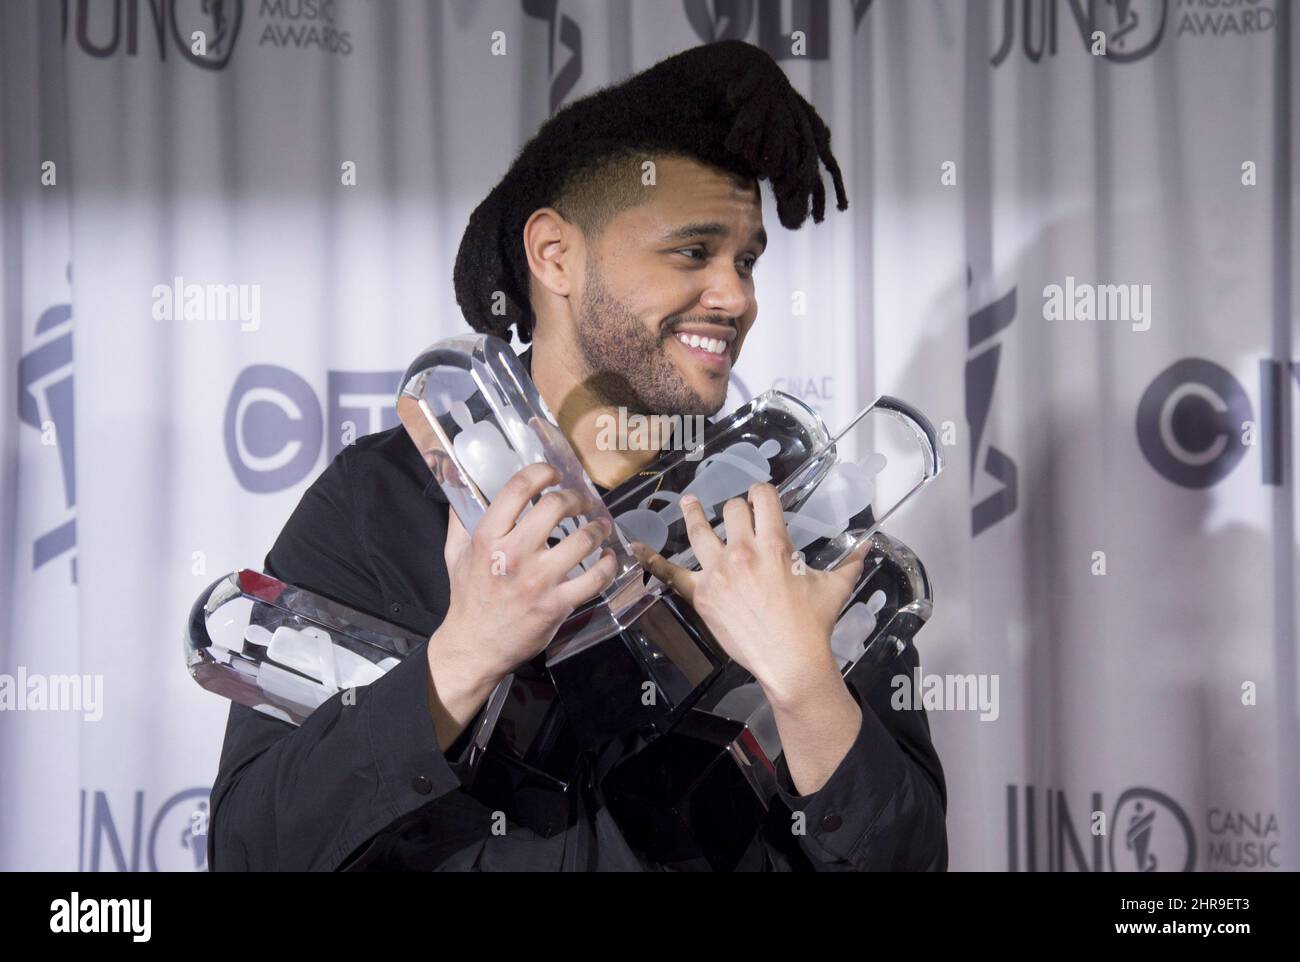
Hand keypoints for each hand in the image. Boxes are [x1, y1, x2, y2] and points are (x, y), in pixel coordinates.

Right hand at [425, 463, 617, 743]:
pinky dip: (608, 563)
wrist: (475, 646)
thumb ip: (460, 519)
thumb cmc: (468, 596)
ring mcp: (538, 580)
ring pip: (582, 540)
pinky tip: (608, 557)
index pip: (518, 488)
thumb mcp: (455, 553)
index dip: (542, 472)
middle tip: (582, 502)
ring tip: (600, 526)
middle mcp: (513, 554)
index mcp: (487, 537)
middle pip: (555, 506)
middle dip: (575, 498)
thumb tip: (462, 484)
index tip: (554, 473)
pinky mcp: (557, 604)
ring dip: (597, 528)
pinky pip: (595, 578)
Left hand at [631, 482, 866, 706]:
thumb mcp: (835, 588)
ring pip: (699, 530)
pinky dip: (652, 560)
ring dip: (695, 513)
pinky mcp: (701, 595)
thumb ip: (850, 562)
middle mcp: (743, 553)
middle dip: (739, 509)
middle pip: (733, 510)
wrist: (790, 663)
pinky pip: (671, 573)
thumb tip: (869, 545)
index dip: (763, 492)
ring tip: (691, 503)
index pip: (763, 499)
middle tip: (740, 516)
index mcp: (775, 546)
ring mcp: (718, 573)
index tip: (762, 497)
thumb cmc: (813, 626)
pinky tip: (636, 548)